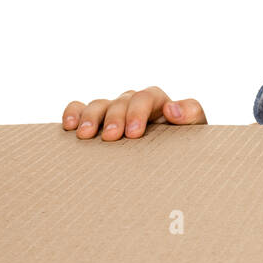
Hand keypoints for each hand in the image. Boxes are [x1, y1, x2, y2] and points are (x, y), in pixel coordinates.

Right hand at [62, 86, 206, 140]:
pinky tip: (69, 127)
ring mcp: (114, 112)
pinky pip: (80, 108)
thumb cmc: (183, 148)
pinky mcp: (97, 121)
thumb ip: (191, 115)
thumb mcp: (194, 131)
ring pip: (100, 104)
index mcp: (159, 104)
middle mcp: (135, 105)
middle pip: (122, 100)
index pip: (148, 96)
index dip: (138, 111)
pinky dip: (74, 113)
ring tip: (85, 136)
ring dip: (91, 118)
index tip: (134, 133)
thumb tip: (171, 108)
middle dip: (115, 117)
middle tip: (111, 138)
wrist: (171, 166)